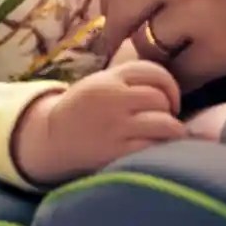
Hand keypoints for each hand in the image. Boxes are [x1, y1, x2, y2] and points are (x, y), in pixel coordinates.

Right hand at [13, 61, 185, 185]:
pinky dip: (160, 147)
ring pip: (164, 124)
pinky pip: (153, 147)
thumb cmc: (85, 109)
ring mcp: (115, 127)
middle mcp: (112, 100)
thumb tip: (172, 88)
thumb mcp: (101, 82)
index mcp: (109, 79)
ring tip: (165, 135)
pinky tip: (155, 148)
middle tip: (165, 119)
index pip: (154, 72)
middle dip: (170, 109)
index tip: (169, 99)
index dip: (170, 86)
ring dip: (171, 130)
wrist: (52, 138)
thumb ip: (132, 79)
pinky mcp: (116, 153)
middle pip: (160, 98)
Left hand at [98, 0, 225, 91]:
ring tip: (166, 68)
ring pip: (146, 42)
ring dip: (154, 59)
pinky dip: (179, 83)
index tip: (119, 13)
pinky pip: (178, 72)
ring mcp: (198, 3)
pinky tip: (192, 84)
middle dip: (123, 33)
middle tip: (128, 51)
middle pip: (123, 7)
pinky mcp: (220, 46)